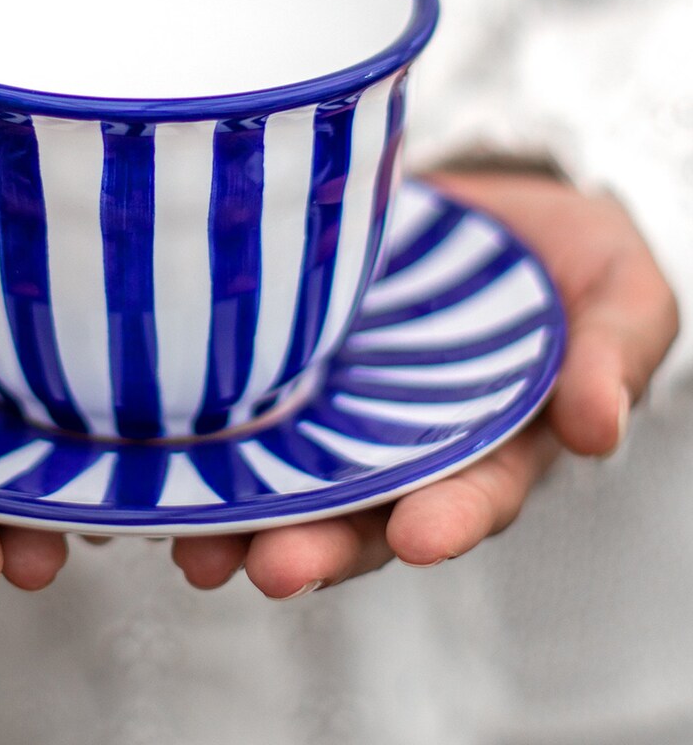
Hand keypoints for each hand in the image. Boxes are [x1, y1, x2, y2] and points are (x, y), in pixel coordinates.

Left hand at [172, 169, 678, 597]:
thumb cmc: (567, 260)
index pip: (471, 494)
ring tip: (195, 548)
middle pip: (362, 511)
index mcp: (491, 443)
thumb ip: (614, 354)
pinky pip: (247, 409)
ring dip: (244, 520)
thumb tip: (596, 428)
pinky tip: (158, 467)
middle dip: (319, 544)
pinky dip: (205, 446)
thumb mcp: (618, 292)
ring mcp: (341, 407)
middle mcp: (405, 444)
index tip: (417, 536)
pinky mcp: (292, 359)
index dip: (448, 519)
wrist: (487, 207)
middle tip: (273, 567)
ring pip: (289, 479)